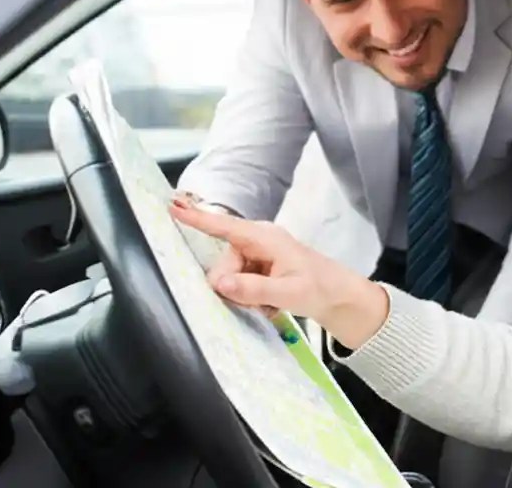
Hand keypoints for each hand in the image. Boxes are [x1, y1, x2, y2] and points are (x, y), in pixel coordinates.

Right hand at [169, 198, 388, 349]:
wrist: (339, 297)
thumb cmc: (319, 288)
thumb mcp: (288, 292)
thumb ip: (253, 289)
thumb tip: (220, 284)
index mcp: (263, 237)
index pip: (223, 227)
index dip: (196, 218)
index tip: (172, 206)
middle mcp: (256, 242)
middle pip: (222, 266)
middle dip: (233, 287)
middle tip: (259, 303)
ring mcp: (256, 255)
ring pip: (229, 279)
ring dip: (244, 296)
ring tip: (269, 303)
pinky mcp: (257, 269)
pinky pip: (239, 285)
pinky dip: (250, 298)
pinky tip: (269, 304)